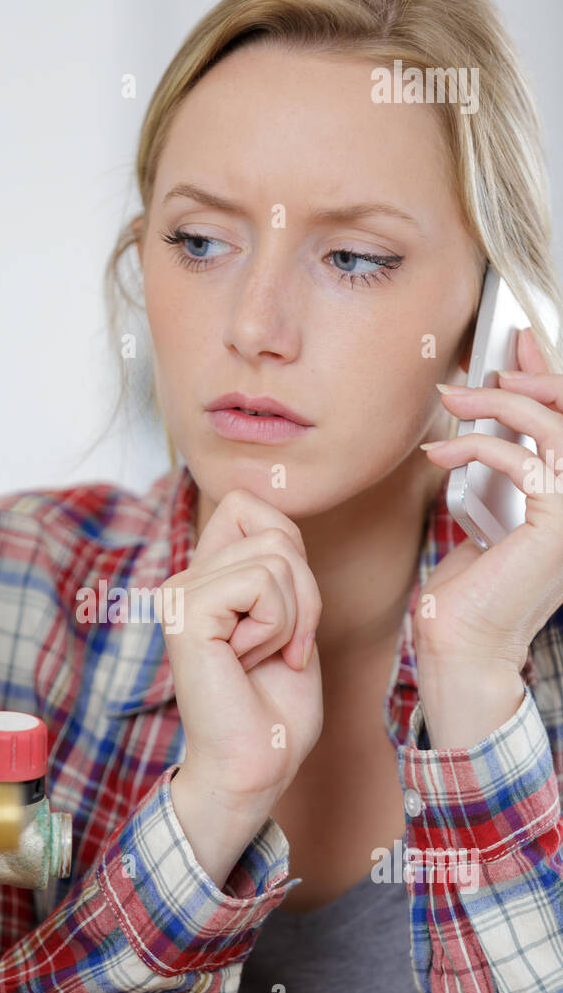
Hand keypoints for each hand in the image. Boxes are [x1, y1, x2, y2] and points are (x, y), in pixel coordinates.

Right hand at [161, 488, 322, 829]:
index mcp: (206, 576)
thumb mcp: (292, 616)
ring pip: (274, 556)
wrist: (257, 764)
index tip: (290, 616)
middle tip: (284, 647)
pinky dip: (277, 626)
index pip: (252, 505)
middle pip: (274, 530)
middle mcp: (185, 578)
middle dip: (304, 591)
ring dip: (292, 616)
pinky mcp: (184, 611)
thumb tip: (278, 516)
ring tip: (263, 658)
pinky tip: (247, 661)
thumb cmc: (276, 706)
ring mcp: (179, 592)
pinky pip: (261, 583)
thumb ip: (279, 564)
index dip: (290, 550)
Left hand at [417, 326, 562, 673]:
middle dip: (531, 375)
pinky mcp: (557, 525)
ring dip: (498, 403)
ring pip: (554, 426)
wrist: (462, 649)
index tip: (518, 343)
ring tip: (452, 401)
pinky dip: (476, 447)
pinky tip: (442, 454)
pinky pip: (522, 460)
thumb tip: (489, 428)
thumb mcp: (488, 517)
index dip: (550, 372)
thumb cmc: (469, 596)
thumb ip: (503, 475)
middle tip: (482, 371)